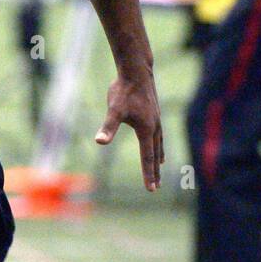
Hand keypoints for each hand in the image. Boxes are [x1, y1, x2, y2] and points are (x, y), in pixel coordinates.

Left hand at [95, 66, 163, 191]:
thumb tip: (100, 141)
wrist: (137, 72)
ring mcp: (156, 120)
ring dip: (158, 158)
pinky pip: (158, 134)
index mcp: (146, 130)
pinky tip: (157, 143)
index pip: (147, 158)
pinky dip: (158, 143)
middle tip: (156, 187)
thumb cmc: (124, 91)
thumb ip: (108, 127)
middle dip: (154, 172)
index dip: (148, 175)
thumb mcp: (114, 110)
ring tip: (160, 168)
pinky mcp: (154, 114)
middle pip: (155, 155)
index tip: (151, 189)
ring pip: (158, 144)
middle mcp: (154, 127)